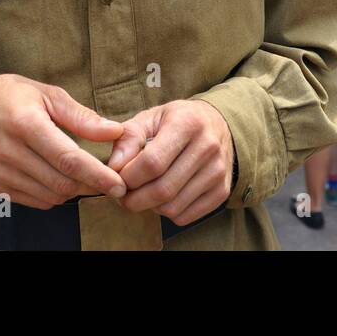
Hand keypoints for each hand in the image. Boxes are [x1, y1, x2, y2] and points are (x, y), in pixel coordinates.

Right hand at [0, 74, 127, 209]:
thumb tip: (114, 132)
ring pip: (52, 196)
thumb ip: (82, 117)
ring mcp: (2, 172)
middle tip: (108, 178)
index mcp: (25, 124)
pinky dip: (56, 194)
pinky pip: (37, 201)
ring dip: (75, 190)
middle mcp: (10, 152)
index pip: (68, 159)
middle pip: (62, 182)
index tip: (119, 184)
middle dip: (91, 185)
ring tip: (86, 175)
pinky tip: (61, 177)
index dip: (97, 175)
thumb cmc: (13, 96)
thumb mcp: (49, 94)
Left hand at [105, 100, 233, 225]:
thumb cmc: (175, 121)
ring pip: (173, 207)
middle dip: (134, 199)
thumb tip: (114, 166)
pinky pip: (185, 217)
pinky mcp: (222, 191)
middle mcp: (208, 147)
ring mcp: (218, 171)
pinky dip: (166, 213)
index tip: (117, 178)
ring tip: (142, 194)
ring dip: (149, 207)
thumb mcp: (150, 118)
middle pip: (163, 189)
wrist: (217, 125)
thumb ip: (129, 137)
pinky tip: (162, 198)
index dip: (128, 177)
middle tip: (123, 195)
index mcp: (187, 123)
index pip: (152, 162)